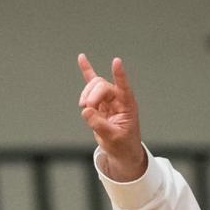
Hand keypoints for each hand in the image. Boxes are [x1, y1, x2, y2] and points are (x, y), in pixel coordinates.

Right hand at [77, 53, 146, 181]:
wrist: (121, 151)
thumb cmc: (122, 144)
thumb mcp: (112, 137)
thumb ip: (99, 124)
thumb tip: (86, 111)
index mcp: (127, 105)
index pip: (124, 87)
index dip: (119, 75)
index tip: (116, 61)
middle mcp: (118, 98)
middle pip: (102, 86)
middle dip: (92, 95)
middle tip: (86, 108)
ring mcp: (108, 98)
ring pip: (94, 85)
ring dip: (86, 95)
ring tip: (84, 107)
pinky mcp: (99, 102)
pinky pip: (91, 84)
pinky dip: (86, 72)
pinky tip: (81, 58)